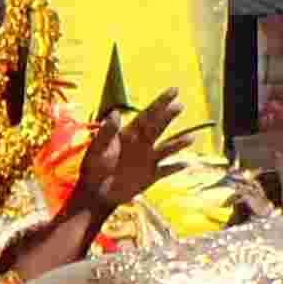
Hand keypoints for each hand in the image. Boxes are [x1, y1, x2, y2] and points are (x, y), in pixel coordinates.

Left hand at [70, 95, 194, 228]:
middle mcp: (142, 144)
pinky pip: (166, 170)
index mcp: (129, 135)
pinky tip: (186, 163)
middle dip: (168, 116)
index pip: (147, 115)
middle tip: (180, 106)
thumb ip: (107, 132)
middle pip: (158, 127)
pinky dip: (175, 168)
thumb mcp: (97, 150)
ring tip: (190, 138)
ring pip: (166, 149)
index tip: (173, 90)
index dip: (160, 102)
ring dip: (178, 144)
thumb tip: (115, 113)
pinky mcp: (151, 176)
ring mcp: (148, 160)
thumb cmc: (93, 168)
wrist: (95, 193)